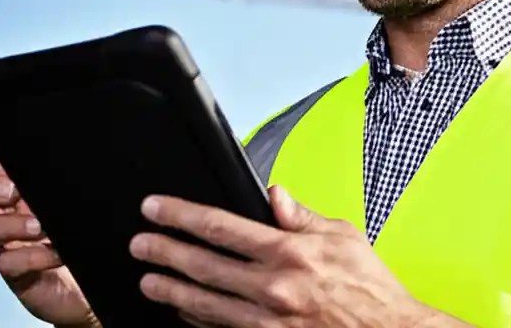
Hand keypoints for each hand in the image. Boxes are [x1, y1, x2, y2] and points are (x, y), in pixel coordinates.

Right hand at [0, 153, 98, 327]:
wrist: (96, 276)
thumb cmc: (83, 230)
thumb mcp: (73, 194)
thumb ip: (62, 174)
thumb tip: (65, 151)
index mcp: (12, 191)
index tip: (11, 167)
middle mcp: (3, 216)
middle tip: (14, 194)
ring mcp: (7, 244)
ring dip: (10, 224)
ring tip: (43, 227)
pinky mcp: (17, 274)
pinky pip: (7, 263)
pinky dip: (33, 256)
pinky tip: (58, 253)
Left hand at [129, 185, 466, 326]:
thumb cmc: (370, 288)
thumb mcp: (343, 236)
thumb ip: (303, 216)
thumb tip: (275, 195)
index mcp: (289, 252)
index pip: (221, 226)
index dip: (182, 215)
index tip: (157, 207)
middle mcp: (273, 287)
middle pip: (202, 265)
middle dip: (164, 251)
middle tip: (139, 243)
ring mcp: (266, 320)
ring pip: (204, 303)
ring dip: (170, 289)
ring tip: (148, 280)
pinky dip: (197, 320)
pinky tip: (182, 311)